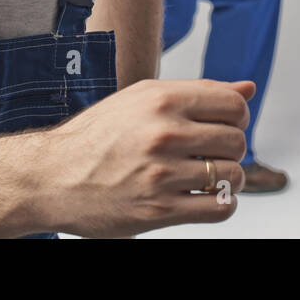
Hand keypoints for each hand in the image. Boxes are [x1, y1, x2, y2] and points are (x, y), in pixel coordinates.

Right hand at [34, 78, 254, 237]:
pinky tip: (204, 197)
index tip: (225, 125)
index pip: (233, 105)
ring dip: (227, 178)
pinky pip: (219, 208)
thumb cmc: (97, 136)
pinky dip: (222, 204)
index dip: (238, 116)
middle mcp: (163, 134)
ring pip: (232, 175)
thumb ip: (197, 92)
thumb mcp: (142, 99)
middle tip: (211, 153)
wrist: (52, 176)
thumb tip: (247, 88)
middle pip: (236, 141)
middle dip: (230, 148)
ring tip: (206, 176)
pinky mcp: (159, 210)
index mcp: (160, 100)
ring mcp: (162, 174)